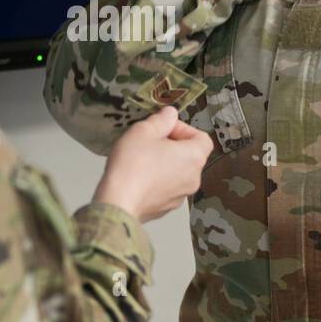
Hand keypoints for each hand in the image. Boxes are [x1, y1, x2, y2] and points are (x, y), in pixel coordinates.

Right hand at [94, 106, 213, 222]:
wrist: (118, 202)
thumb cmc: (132, 168)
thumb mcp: (144, 131)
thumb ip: (161, 120)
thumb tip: (169, 115)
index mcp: (193, 157)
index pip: (202, 138)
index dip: (184, 129)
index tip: (165, 128)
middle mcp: (192, 178)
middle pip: (189, 155)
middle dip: (171, 145)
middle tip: (150, 141)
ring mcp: (180, 195)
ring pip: (177, 172)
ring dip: (163, 163)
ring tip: (141, 159)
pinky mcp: (166, 206)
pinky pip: (166, 187)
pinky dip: (156, 180)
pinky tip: (138, 175)